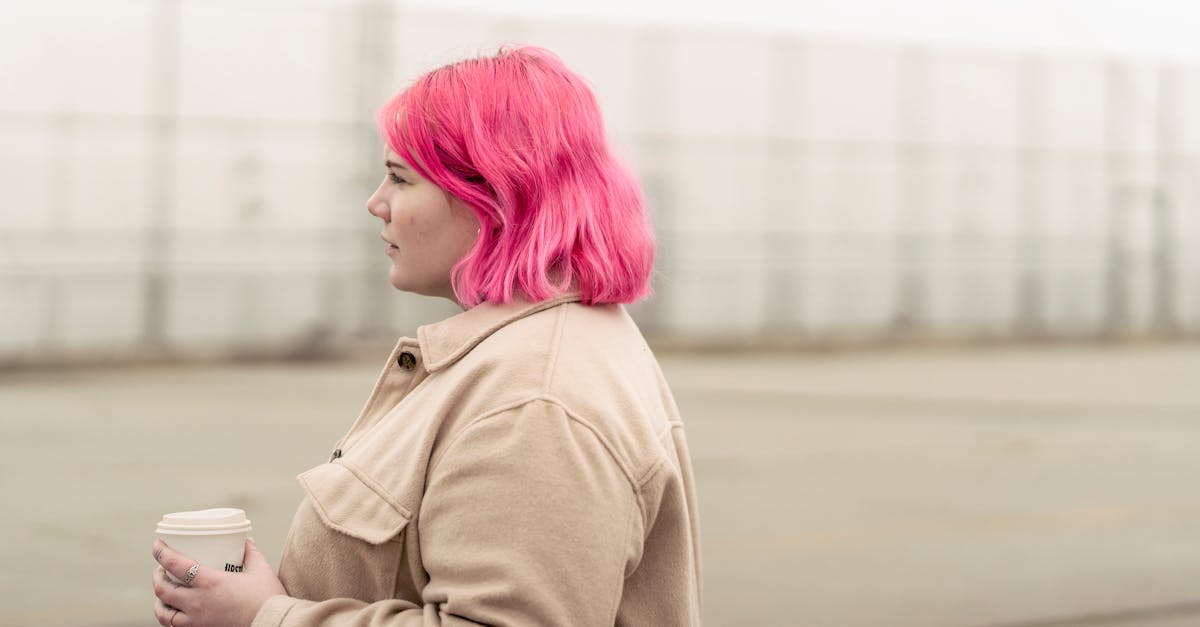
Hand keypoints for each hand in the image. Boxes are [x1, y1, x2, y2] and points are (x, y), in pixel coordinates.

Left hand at [152, 538, 285, 626]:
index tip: (158, 545)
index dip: (161, 553)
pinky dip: (170, 618)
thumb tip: (246, 542)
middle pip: (162, 590)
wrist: (274, 625)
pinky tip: (176, 613)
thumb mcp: (261, 570)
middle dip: (157, 577)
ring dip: (159, 601)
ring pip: (164, 613)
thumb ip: (251, 554)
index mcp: (210, 583)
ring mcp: (197, 622)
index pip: (175, 565)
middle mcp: (198, 603)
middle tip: (161, 569)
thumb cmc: (268, 599)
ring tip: (164, 594)